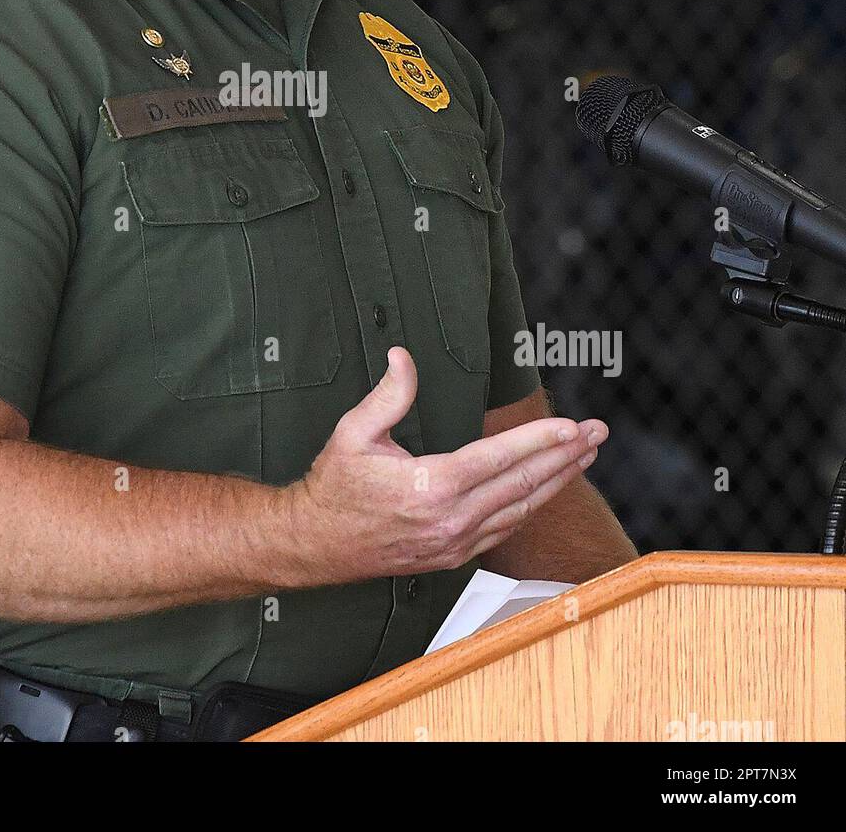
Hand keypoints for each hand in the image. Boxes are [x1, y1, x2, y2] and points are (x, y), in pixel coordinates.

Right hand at [287, 345, 606, 584]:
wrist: (316, 543)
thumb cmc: (334, 488)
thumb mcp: (353, 433)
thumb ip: (388, 395)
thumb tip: (403, 356)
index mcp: (431, 487)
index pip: (499, 459)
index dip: (540, 440)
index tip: (571, 424)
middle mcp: (450, 519)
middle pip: (522, 484)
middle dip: (565, 456)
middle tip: (597, 433)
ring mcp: (455, 543)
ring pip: (521, 510)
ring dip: (558, 481)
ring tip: (586, 456)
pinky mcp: (453, 556)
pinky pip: (505, 529)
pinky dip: (532, 507)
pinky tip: (546, 490)